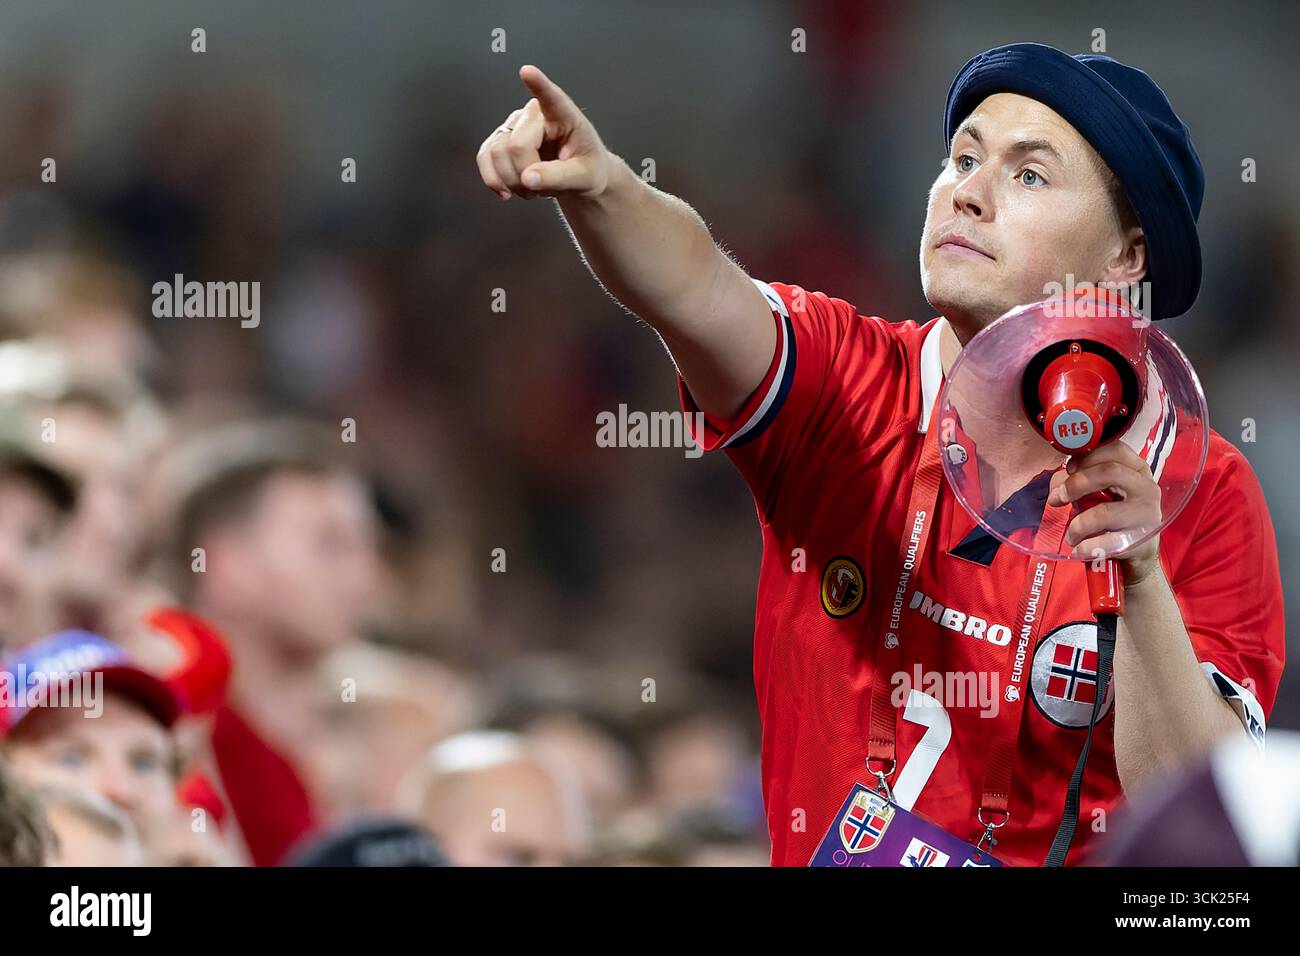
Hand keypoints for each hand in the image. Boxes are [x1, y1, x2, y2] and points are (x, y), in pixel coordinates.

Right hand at [476, 64, 612, 200]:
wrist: (577, 179)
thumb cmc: (586, 170)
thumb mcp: (585, 178)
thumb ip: (559, 177)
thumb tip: (528, 178)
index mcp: (565, 117)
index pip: (552, 98)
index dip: (538, 85)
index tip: (527, 72)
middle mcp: (536, 115)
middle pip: (516, 145)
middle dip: (525, 176)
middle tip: (542, 190)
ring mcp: (514, 125)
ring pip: (496, 152)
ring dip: (511, 181)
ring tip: (531, 189)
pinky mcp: (500, 139)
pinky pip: (484, 157)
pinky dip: (494, 180)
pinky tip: (508, 190)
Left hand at [1047, 441, 1162, 585]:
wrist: (1137, 549)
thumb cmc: (1113, 513)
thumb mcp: (1098, 491)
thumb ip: (1076, 480)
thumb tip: (1056, 487)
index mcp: (1137, 469)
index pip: (1116, 449)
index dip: (1088, 456)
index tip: (1069, 468)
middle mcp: (1146, 487)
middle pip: (1109, 472)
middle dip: (1076, 484)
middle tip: (1058, 499)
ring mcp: (1147, 513)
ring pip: (1104, 512)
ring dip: (1078, 525)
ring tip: (1070, 535)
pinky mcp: (1140, 539)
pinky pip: (1106, 542)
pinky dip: (1086, 546)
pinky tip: (1079, 548)